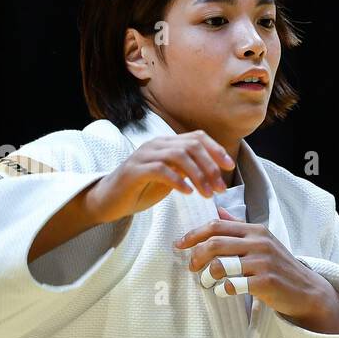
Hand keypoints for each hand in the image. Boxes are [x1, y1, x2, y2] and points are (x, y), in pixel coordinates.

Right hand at [83, 130, 235, 224]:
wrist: (109, 201)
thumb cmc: (141, 189)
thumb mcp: (171, 177)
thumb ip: (188, 170)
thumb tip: (213, 171)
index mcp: (166, 143)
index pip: (197, 137)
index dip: (216, 150)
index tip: (229, 167)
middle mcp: (156, 144)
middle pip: (191, 146)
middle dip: (210, 167)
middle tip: (220, 188)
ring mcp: (143, 156)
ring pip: (178, 156)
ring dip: (198, 176)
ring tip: (207, 194)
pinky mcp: (134, 171)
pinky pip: (160, 169)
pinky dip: (178, 180)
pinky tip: (188, 193)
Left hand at [176, 206, 338, 332]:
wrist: (307, 290)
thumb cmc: (280, 265)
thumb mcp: (263, 240)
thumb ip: (239, 226)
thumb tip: (218, 210)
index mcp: (256, 230)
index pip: (216, 226)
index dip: (193, 234)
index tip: (179, 244)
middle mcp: (259, 243)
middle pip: (214, 244)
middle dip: (195, 256)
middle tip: (190, 267)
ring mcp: (263, 263)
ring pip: (220, 265)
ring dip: (206, 276)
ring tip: (205, 282)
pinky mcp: (266, 283)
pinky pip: (233, 285)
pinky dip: (223, 290)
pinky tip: (223, 291)